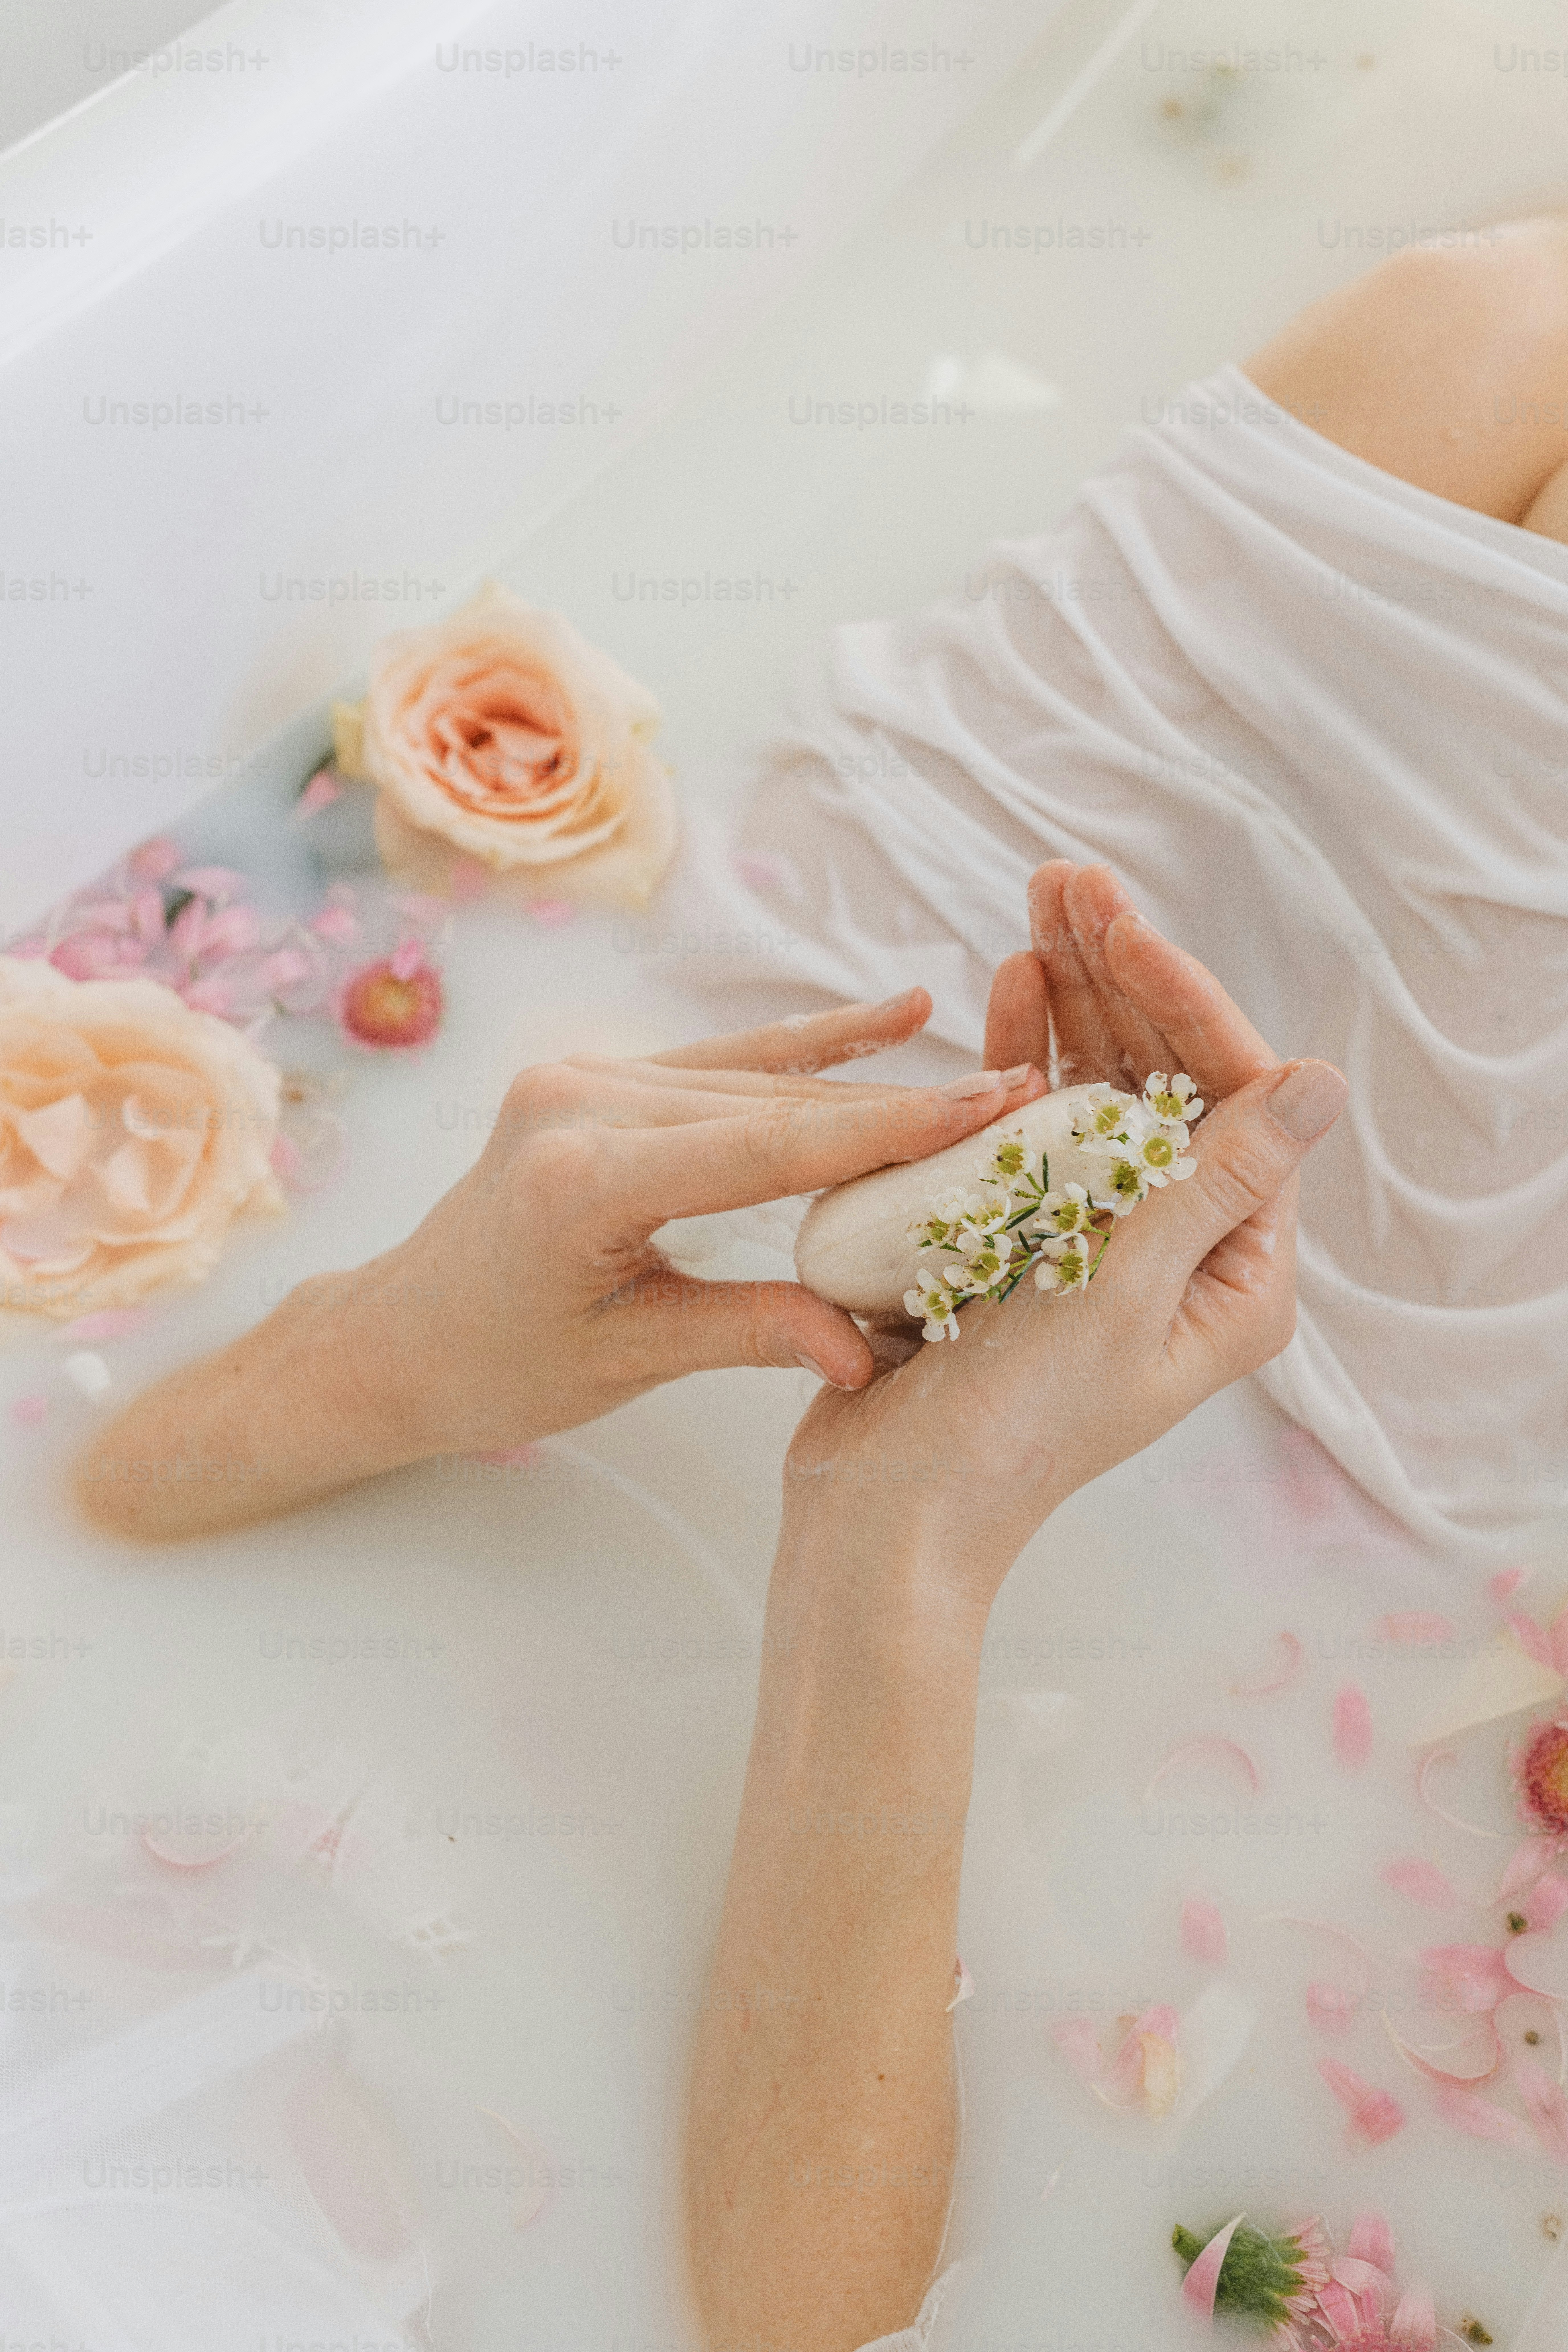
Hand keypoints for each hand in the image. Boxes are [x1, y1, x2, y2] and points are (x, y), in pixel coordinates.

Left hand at [80, 992, 1045, 1534]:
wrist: (397, 1336)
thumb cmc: (493, 1365)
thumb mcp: (623, 1362)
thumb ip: (744, 1334)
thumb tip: (863, 1350)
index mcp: (583, 1178)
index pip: (770, 1146)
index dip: (889, 1127)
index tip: (990, 1102)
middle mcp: (581, 1105)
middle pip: (774, 1108)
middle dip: (901, 1111)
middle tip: (1018, 1099)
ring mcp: (585, 1082)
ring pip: (756, 1085)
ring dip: (866, 1090)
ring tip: (981, 1077)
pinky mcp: (596, 1083)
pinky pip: (720, 1066)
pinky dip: (804, 1048)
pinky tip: (888, 1012)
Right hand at [784, 863, 1343, 1601]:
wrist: (891, 1509)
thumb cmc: (1011, 1430)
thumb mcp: (1123, 1296)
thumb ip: (1211, 1183)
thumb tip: (1321, 1083)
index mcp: (1231, 1275)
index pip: (1230, 1101)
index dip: (1179, 1001)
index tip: (1121, 925)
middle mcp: (1175, 1250)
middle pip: (1162, 1080)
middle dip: (1119, 976)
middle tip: (1068, 881)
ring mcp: (1095, 1239)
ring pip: (1097, 1090)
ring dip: (1071, 999)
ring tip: (1038, 911)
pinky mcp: (1022, 1237)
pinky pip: (1034, 1127)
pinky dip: (1022, 1061)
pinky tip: (1010, 994)